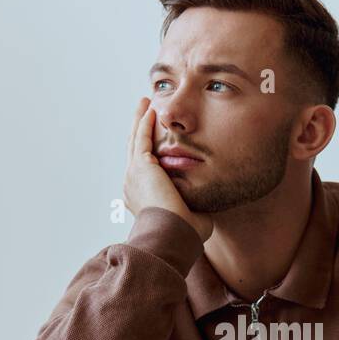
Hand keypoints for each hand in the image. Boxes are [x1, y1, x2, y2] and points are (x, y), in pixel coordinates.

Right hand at [122, 97, 214, 241]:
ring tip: (145, 103)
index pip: (143, 168)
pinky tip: (150, 109)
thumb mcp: (190, 215)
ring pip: (135, 140)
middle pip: (134, 149)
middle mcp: (133, 185)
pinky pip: (141, 138)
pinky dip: (145, 122)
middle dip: (140, 129)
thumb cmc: (185, 235)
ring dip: (141, 120)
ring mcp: (134, 175)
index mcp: (142, 197)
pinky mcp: (141, 166)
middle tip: (145, 112)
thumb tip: (206, 204)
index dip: (147, 150)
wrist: (174, 236)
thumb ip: (194, 205)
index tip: (154, 139)